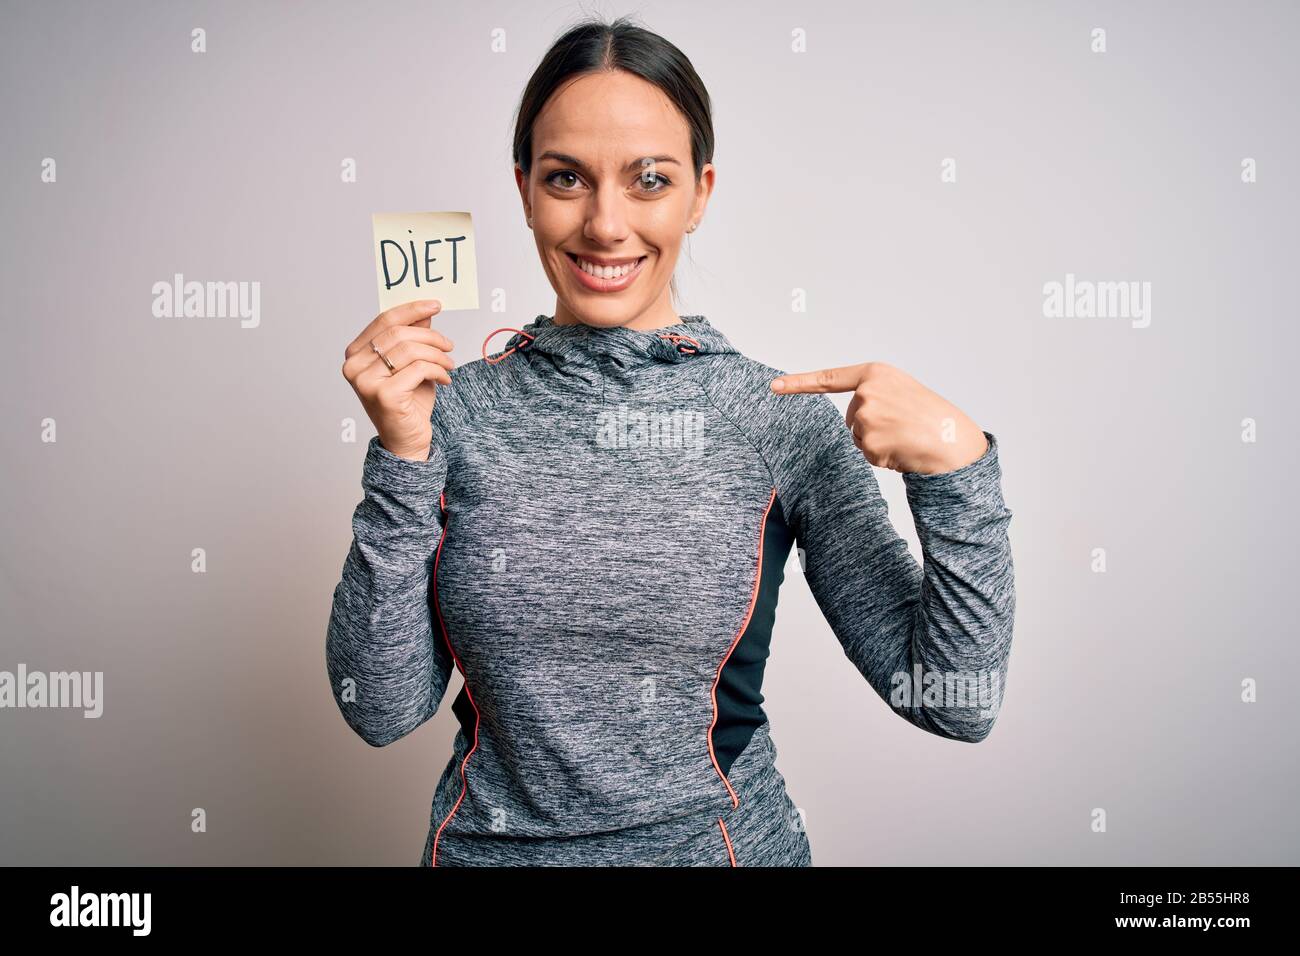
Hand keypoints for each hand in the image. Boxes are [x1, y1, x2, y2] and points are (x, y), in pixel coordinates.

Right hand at [342, 300, 454, 460]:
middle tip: (449, 345)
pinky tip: (445, 379)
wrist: (406, 440)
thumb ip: (413, 337)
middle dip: (431, 336)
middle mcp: (354, 366)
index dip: (412, 309)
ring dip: (438, 355)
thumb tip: (425, 311)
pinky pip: (419, 369)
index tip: (436, 305)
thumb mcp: (411, 364)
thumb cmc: (407, 402)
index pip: (385, 320)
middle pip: (399, 333)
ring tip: (449, 365)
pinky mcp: (384, 395)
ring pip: (411, 350)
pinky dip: (438, 370)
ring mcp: (366, 381)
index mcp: (355, 354)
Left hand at [770, 362, 987, 474]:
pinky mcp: (869, 443)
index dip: (799, 383)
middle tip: (904, 426)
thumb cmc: (933, 417)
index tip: (774, 385)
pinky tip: (904, 450)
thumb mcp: (902, 391)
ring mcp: (866, 419)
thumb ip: (875, 396)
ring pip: (858, 438)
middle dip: (872, 426)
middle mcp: (866, 393)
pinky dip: (883, 457)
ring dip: (879, 443)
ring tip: (906, 437)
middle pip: (851, 418)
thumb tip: (855, 420)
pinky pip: (866, 455)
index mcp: (875, 374)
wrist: (954, 441)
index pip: (829, 379)